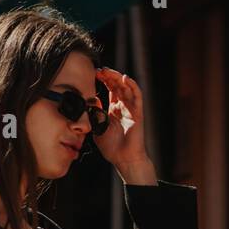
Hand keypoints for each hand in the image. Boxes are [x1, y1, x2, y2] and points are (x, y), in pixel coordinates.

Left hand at [94, 67, 154, 183]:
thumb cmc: (111, 147)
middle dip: (109, 76)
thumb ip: (95, 114)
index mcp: (114, 109)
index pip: (110, 89)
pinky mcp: (138, 112)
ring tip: (108, 71)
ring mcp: (131, 108)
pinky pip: (137, 96)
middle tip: (99, 69)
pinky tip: (124, 78)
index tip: (93, 73)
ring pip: (126, 87)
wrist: (123, 158)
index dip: (103, 80)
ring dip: (117, 78)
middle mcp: (123, 106)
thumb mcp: (97, 127)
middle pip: (118, 85)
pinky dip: (132, 86)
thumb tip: (91, 100)